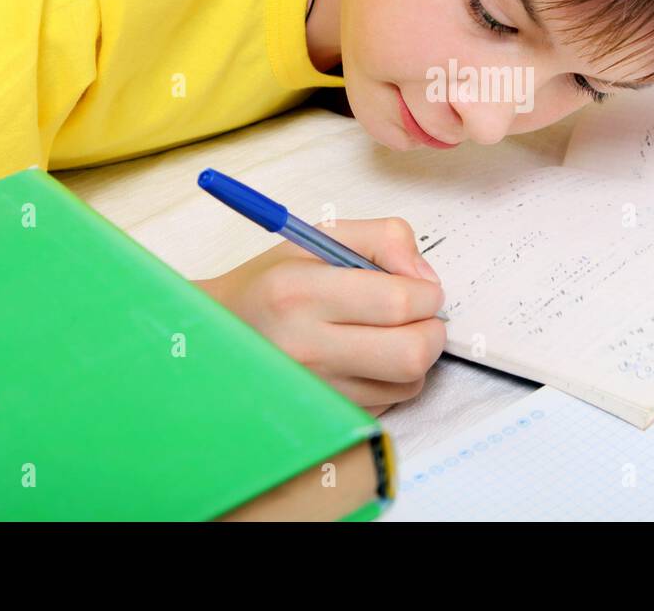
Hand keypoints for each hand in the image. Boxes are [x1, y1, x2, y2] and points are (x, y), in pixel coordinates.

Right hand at [193, 217, 445, 414]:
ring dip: (415, 358)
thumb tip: (426, 278)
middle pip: (410, 354)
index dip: (427, 293)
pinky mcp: (324, 417)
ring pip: (408, 383)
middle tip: (421, 316)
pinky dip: (393, 381)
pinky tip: (368, 360)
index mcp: (300, 292)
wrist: (222, 334)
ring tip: (389, 335)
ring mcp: (314, 390)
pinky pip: (389, 403)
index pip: (398, 301)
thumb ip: (385, 238)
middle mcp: (304, 347)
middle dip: (432, 331)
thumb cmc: (276, 282)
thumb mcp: (322, 237)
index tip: (422, 288)